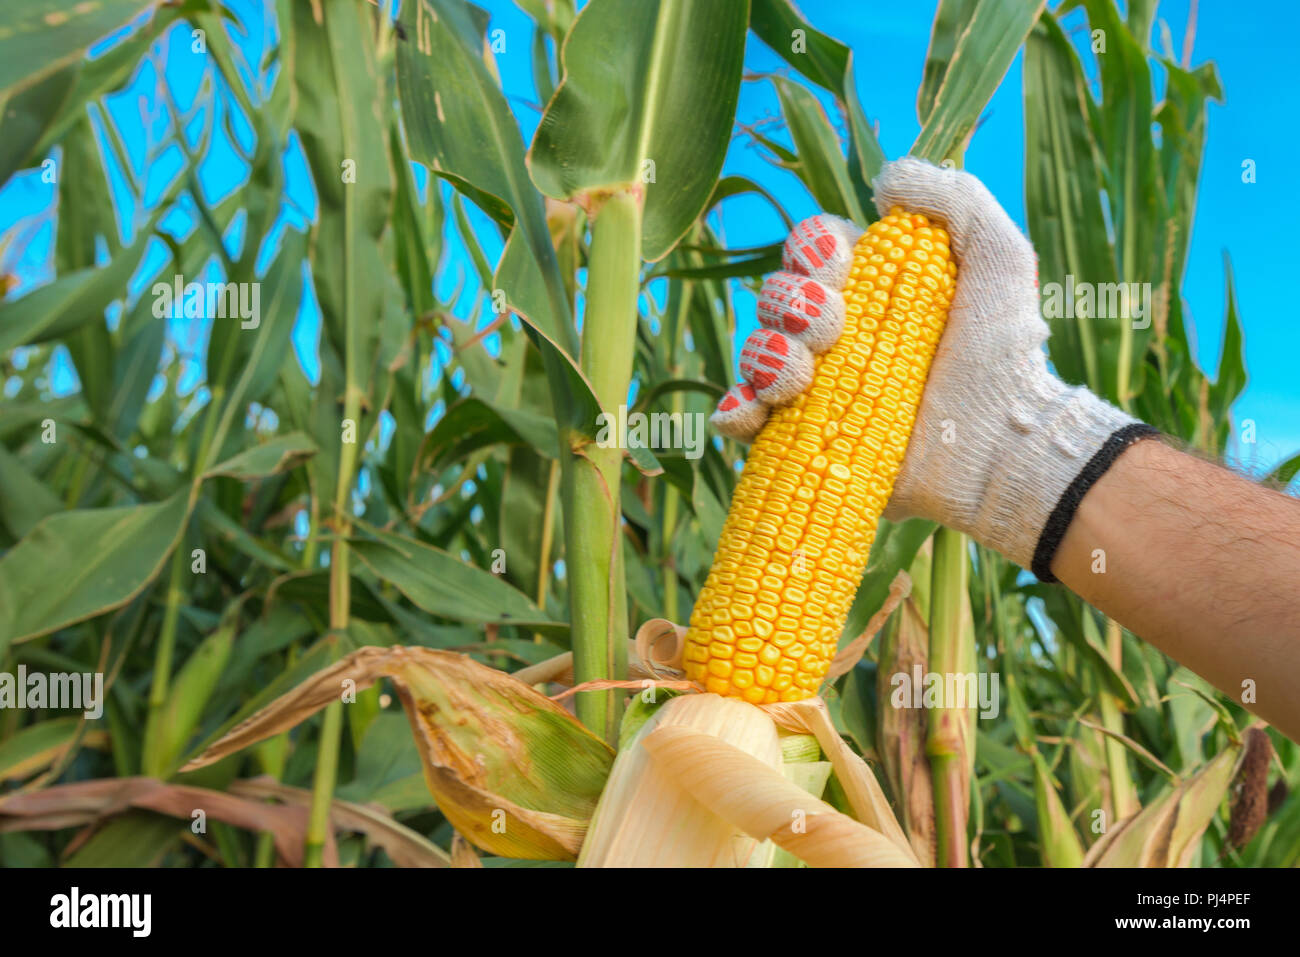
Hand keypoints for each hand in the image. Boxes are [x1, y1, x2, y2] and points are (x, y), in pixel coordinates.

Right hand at [712, 157, 1147, 576]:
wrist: (998, 441)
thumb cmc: (1007, 351)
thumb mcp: (997, 256)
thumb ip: (951, 198)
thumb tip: (884, 182)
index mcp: (873, 288)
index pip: (811, 250)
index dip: (811, 250)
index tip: (837, 266)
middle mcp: (838, 336)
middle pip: (776, 297)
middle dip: (791, 303)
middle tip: (832, 328)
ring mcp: (818, 390)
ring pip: (756, 352)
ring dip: (766, 353)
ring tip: (801, 375)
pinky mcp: (803, 442)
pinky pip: (744, 418)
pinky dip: (735, 408)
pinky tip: (752, 408)